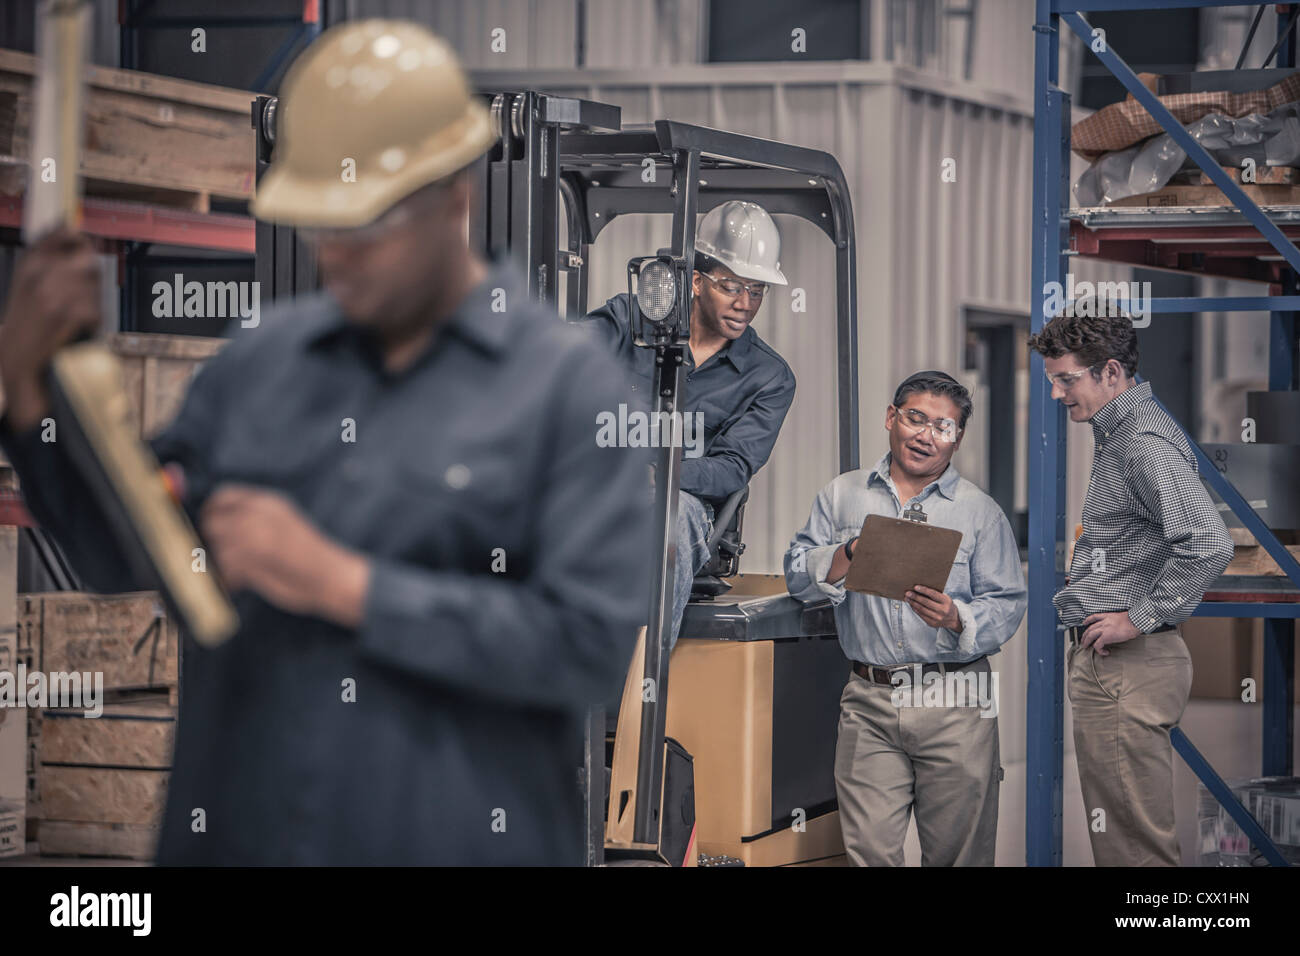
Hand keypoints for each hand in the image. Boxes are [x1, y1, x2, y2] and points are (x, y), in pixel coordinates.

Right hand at [0, 230, 103, 429]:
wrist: (18, 358)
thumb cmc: (28, 321)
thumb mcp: (29, 282)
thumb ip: (50, 259)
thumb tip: (80, 236)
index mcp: (29, 263)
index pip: (64, 233)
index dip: (80, 239)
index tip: (85, 245)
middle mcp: (40, 273)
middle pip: (88, 260)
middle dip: (90, 279)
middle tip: (79, 296)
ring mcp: (53, 293)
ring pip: (94, 286)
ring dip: (91, 301)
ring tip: (73, 314)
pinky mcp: (67, 314)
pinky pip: (95, 309)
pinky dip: (92, 320)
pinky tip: (76, 327)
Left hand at [200, 484, 369, 627]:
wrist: (330, 575)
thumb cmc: (307, 552)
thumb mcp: (282, 522)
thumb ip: (254, 518)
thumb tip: (218, 524)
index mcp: (267, 502)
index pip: (223, 496)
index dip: (212, 511)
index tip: (211, 525)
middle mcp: (257, 514)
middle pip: (212, 521)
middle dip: (212, 539)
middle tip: (221, 553)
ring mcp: (254, 535)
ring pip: (217, 547)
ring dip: (223, 563)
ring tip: (238, 572)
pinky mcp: (252, 560)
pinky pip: (226, 567)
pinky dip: (230, 578)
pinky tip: (242, 582)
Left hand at [905, 584, 961, 631]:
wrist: (953, 619)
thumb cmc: (946, 604)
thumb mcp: (945, 598)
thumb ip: (935, 594)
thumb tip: (918, 589)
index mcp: (946, 601)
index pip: (934, 594)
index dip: (924, 590)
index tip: (915, 587)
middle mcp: (943, 610)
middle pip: (926, 602)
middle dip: (915, 597)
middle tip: (907, 593)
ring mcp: (937, 618)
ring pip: (922, 609)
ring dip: (913, 603)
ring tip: (907, 598)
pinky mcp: (932, 623)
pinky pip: (921, 615)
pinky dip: (915, 609)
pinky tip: (911, 605)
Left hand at [1080, 611, 1139, 654]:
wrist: (1135, 622)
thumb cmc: (1133, 621)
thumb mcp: (1121, 618)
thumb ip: (1115, 622)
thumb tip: (1116, 628)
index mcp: (1107, 616)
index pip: (1093, 617)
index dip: (1087, 620)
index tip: (1084, 623)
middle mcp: (1103, 622)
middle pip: (1089, 628)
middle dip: (1084, 635)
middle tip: (1083, 641)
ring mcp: (1104, 629)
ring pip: (1090, 636)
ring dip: (1086, 642)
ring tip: (1086, 647)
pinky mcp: (1106, 637)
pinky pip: (1097, 645)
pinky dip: (1099, 650)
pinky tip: (1104, 652)